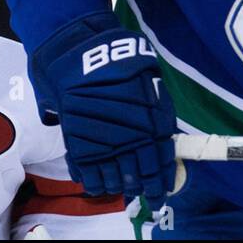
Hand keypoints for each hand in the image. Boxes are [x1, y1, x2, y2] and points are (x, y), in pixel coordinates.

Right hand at [29, 14, 176, 201]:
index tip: (160, 194)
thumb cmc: (116, 62)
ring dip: (116, 186)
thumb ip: (155, 111)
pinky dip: (90, 179)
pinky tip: (94, 182)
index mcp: (154, 121)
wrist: (80, 48)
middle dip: (140, 187)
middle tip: (139, 193)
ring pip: (114, 176)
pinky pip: (86, 169)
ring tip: (115, 188)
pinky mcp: (79, 138)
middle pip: (140, 174)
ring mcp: (105, 137)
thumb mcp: (146, 81)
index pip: (162, 162)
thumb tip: (162, 138)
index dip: (161, 182)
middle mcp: (132, 134)